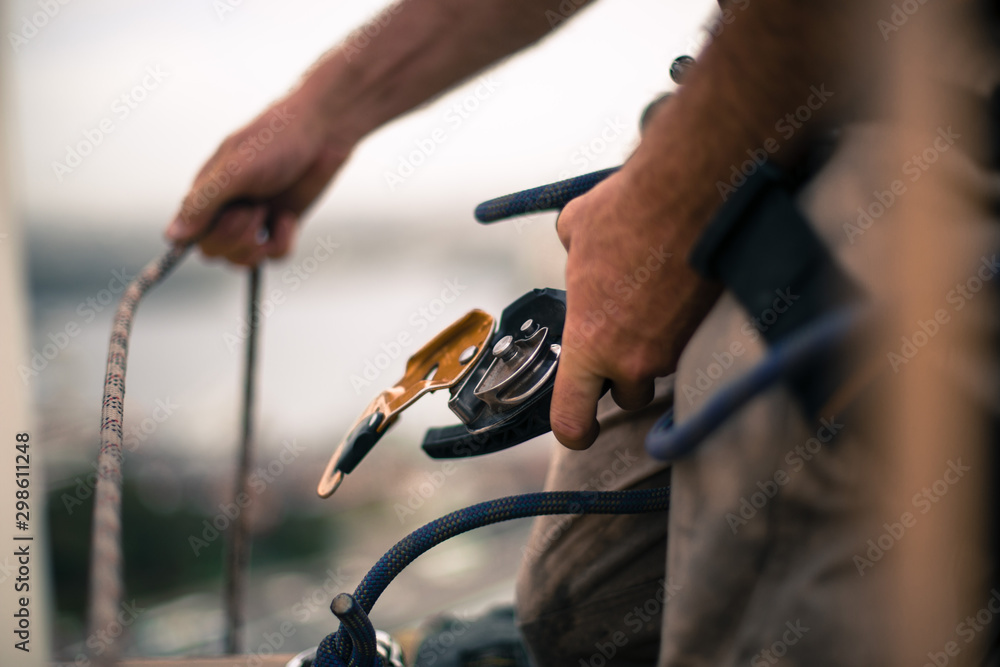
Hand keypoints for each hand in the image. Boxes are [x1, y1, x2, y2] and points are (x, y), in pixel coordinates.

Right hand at [165, 84, 354, 265]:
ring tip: (268, 212)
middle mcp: (225, 210)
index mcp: (205, 193)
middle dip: (234, 237)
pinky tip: (287, 219)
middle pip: (213, 252)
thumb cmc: (273, 141)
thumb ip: (203, 203)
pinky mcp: (280, 227)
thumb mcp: (235, 171)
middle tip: (254, 209)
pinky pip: (274, 256)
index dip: (205, 236)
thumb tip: (172, 236)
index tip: (226, 217)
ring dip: (256, 245)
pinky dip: (282, 243)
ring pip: (241, 260)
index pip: (188, 235)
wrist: (321, 133)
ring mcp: (254, 221)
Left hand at [551, 165, 720, 449]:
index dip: (572, 431)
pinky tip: (685, 289)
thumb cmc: (629, 210)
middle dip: (626, 374)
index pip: (571, 418)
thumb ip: (570, 256)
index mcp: (589, 341)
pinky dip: (688, 326)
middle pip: (627, 396)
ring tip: (659, 297)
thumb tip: (576, 249)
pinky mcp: (711, 333)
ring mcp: (676, 350)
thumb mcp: (575, 229)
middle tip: (626, 335)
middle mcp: (633, 358)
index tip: (577, 431)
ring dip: (659, 346)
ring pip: (663, 369)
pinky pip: (693, 345)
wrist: (692, 191)